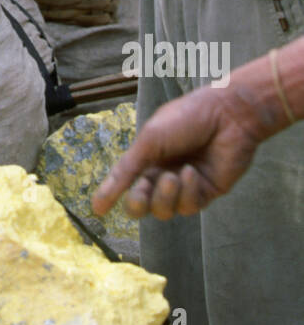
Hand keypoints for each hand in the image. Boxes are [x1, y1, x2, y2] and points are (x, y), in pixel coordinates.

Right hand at [92, 86, 264, 219]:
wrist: (228, 115)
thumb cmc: (186, 119)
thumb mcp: (149, 139)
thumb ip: (125, 171)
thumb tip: (96, 205)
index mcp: (147, 158)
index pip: (125, 184)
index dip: (112, 197)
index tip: (99, 209)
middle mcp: (163, 174)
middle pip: (142, 205)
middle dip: (139, 203)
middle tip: (142, 192)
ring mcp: (185, 186)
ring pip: (164, 210)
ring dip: (165, 195)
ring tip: (174, 176)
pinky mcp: (206, 193)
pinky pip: (188, 206)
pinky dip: (187, 191)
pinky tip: (192, 172)